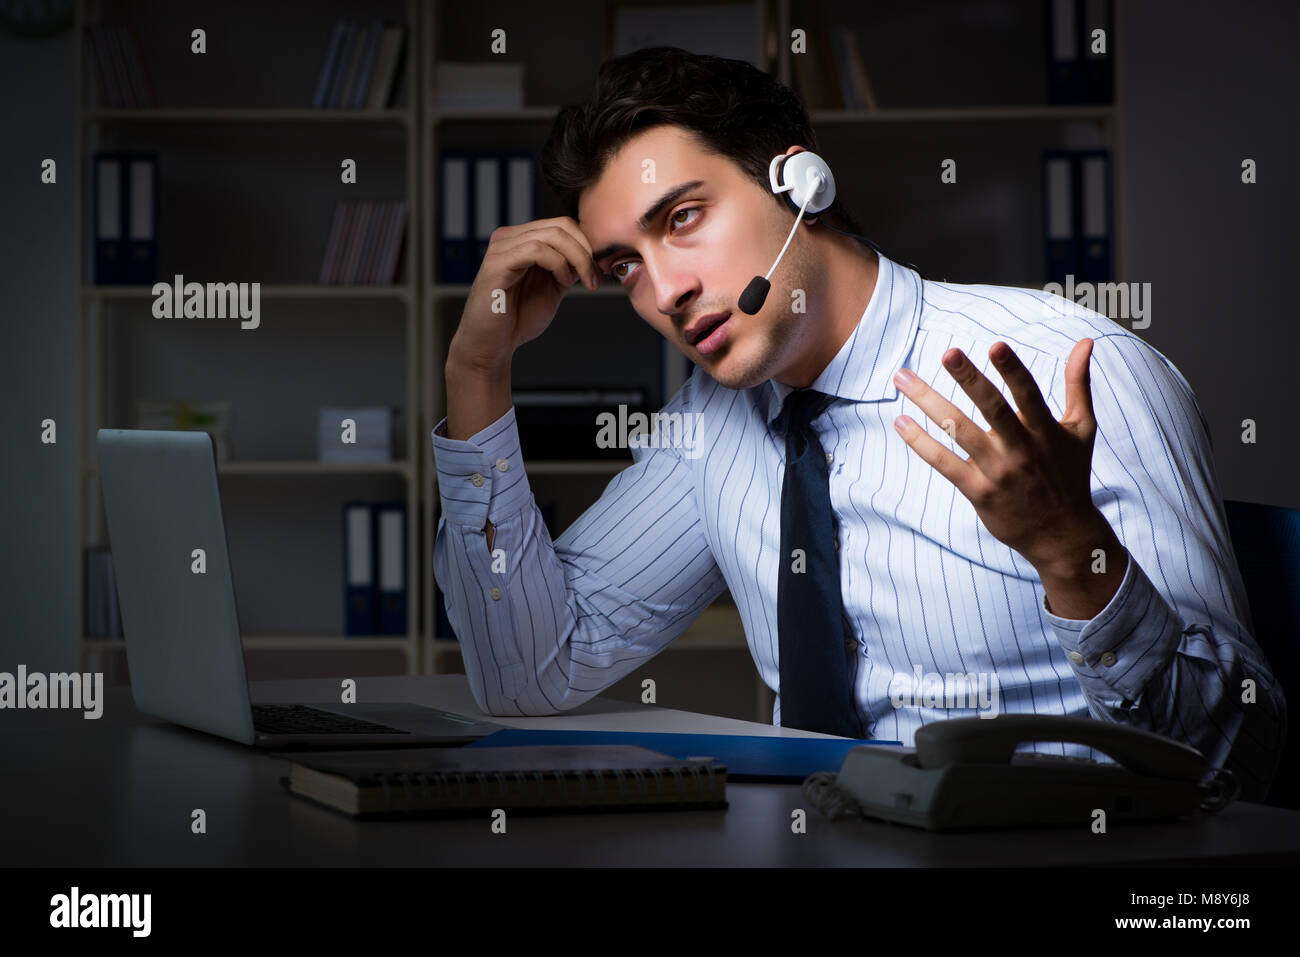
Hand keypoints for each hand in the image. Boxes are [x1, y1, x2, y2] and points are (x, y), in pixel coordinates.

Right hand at [449, 217, 602, 374]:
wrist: (493, 345)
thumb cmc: (518, 319)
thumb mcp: (553, 287)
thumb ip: (569, 267)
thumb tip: (595, 255)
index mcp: (522, 240)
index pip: (563, 225)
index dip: (588, 245)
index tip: (599, 272)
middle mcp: (510, 238)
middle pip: (561, 226)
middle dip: (586, 252)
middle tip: (595, 278)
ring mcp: (501, 247)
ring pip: (552, 235)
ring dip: (576, 259)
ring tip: (578, 282)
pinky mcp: (496, 263)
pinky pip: (535, 249)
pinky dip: (558, 263)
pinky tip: (562, 281)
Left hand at [891, 338, 1104, 571]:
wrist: (1062, 534)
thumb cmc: (1071, 473)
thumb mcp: (1082, 428)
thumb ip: (1078, 383)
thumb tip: (1085, 341)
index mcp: (1046, 431)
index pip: (1028, 395)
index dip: (1013, 370)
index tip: (995, 345)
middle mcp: (1022, 450)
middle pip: (993, 409)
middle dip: (970, 379)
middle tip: (948, 353)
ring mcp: (999, 472)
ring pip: (960, 432)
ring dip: (929, 403)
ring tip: (903, 378)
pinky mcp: (979, 492)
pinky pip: (945, 464)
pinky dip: (921, 443)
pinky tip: (901, 422)